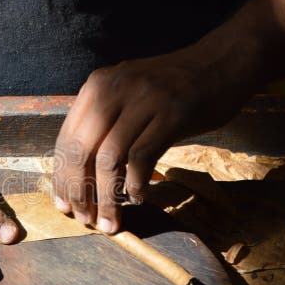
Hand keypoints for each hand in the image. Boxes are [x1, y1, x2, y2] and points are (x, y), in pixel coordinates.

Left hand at [52, 48, 253, 233]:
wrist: (222, 62)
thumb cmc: (173, 87)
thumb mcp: (128, 94)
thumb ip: (104, 121)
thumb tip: (80, 172)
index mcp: (97, 86)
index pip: (66, 139)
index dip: (62, 178)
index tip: (63, 206)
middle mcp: (114, 89)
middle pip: (81, 150)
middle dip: (78, 192)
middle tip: (85, 220)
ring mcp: (143, 99)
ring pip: (109, 158)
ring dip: (106, 197)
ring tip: (110, 221)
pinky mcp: (172, 113)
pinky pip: (142, 156)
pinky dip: (135, 184)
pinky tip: (138, 198)